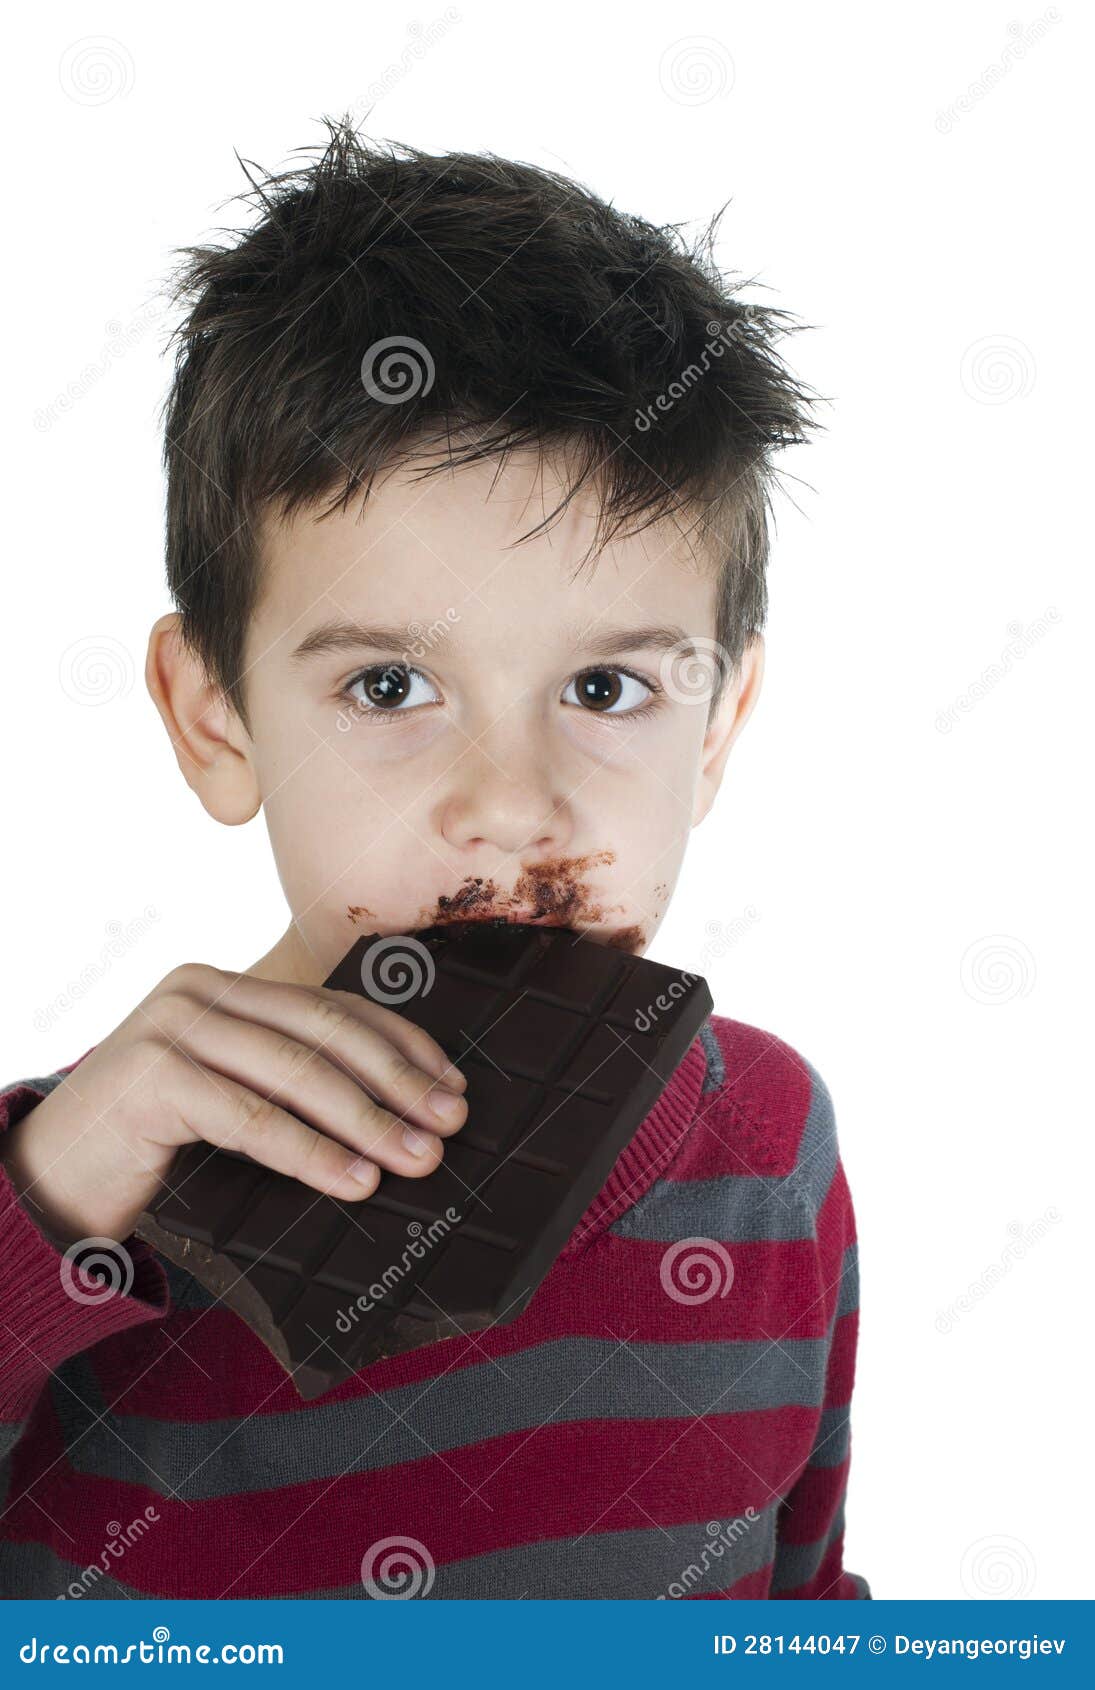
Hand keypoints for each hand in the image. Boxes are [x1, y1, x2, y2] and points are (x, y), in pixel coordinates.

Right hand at [0, 963, 467, 1249]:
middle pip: (326, 1031)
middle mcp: (200, 991)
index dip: (402, 1043)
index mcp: (226, 987)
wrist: (48, 1181)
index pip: (335, 1005)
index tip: (451, 1086)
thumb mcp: (225, 1096)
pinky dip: (312, 1153)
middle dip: (398, 1081)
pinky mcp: (153, 1077)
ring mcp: (173, 1028)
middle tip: (448, 1124)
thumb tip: (397, 1111)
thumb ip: (284, 1084)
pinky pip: (252, 1117)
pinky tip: (353, 1180)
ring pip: (297, 1072)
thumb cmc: (150, 1146)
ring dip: (368, 1121)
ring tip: (415, 1159)